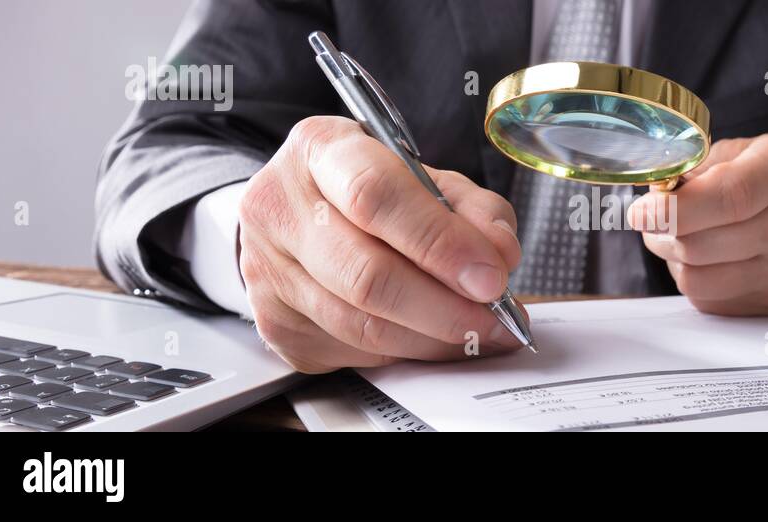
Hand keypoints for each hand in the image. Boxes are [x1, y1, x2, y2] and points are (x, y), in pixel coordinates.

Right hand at [238, 116, 524, 372]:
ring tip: (479, 334)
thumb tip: (499, 255)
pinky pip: (353, 352)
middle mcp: (279, 208)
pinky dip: (407, 351)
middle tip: (496, 318)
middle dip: (446, 306)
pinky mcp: (275, 324)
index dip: (440, 242)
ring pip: (362, 326)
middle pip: (367, 275)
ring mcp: (267, 272)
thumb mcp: (424, 176)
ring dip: (434, 339)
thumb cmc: (368, 189)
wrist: (294, 214)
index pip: (376, 196)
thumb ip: (470, 208)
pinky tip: (435, 340)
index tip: (490, 276)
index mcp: (319, 151)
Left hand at [627, 134, 767, 314]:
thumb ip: (702, 166)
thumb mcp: (753, 150)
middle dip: (660, 231)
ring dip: (673, 259)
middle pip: (699, 245)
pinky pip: (709, 300)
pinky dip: (694, 279)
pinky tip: (707, 258)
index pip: (727, 198)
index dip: (674, 208)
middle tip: (653, 218)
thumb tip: (655, 194)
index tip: (641, 211)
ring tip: (680, 236)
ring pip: (696, 280)